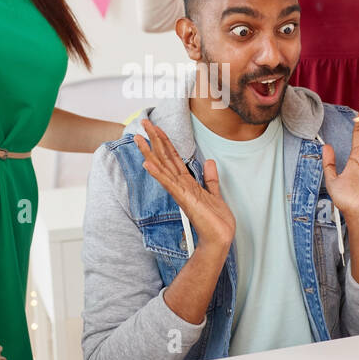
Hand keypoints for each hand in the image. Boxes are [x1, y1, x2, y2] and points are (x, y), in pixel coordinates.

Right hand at [134, 119, 234, 250]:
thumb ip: (210, 178)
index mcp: (186, 182)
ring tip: (138, 138)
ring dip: (150, 152)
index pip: (173, 157)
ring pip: (162, 167)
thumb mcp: (214, 193)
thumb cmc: (216, 220)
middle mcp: (180, 185)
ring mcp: (180, 191)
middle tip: (143, 122)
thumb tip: (209, 161)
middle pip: (164, 157)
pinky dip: (158, 173)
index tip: (156, 127)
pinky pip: (168, 183)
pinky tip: (147, 163)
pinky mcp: (183, 199)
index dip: (165, 140)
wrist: (220, 237)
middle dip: (154, 139)